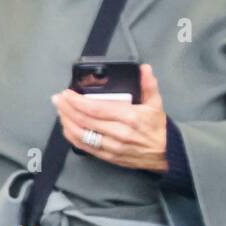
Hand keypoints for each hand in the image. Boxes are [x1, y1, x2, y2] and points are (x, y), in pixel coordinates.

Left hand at [51, 64, 167, 172]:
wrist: (167, 153)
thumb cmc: (158, 127)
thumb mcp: (156, 103)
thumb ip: (148, 84)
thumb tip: (144, 69)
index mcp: (130, 117)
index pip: (96, 108)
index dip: (77, 101)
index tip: (66, 94)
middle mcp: (119, 133)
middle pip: (84, 120)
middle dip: (66, 109)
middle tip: (57, 99)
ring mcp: (112, 147)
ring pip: (82, 134)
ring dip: (66, 122)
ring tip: (60, 111)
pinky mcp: (108, 157)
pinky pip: (85, 147)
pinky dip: (72, 136)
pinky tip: (66, 127)